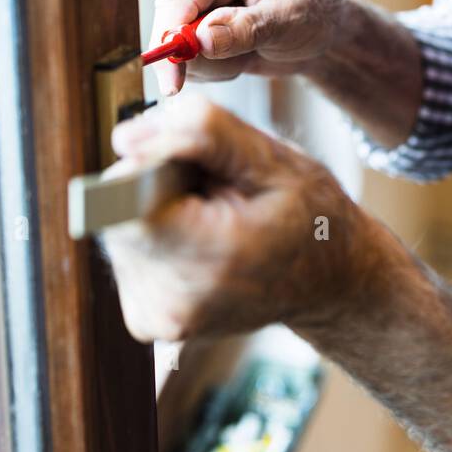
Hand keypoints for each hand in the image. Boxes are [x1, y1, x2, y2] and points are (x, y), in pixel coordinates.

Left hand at [99, 93, 361, 342]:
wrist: (333, 283)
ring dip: (158, 208)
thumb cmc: (313, 217)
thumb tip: (126, 136)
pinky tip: (202, 239)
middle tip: (218, 194)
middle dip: (158, 183)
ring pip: (120, 225)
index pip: (123, 195)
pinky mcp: (145, 318)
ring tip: (215, 219)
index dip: (153, 163)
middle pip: (119, 207)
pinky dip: (159, 233)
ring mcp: (156, 318)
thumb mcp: (275, 158)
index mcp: (209, 262)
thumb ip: (202, 133)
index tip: (200, 171)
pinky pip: (128, 249)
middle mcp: (172, 303)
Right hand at [148, 0, 344, 94]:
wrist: (324, 32)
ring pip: (178, 50)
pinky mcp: (197, 35)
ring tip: (250, 51)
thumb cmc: (313, 13)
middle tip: (235, 66)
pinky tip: (242, 58)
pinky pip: (189, 65)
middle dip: (196, 56)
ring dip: (214, 66)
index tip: (173, 75)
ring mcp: (197, 9)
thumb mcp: (287, 20)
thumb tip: (202, 39)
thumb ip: (245, 30)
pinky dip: (217, 72)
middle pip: (168, 23)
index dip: (169, 33)